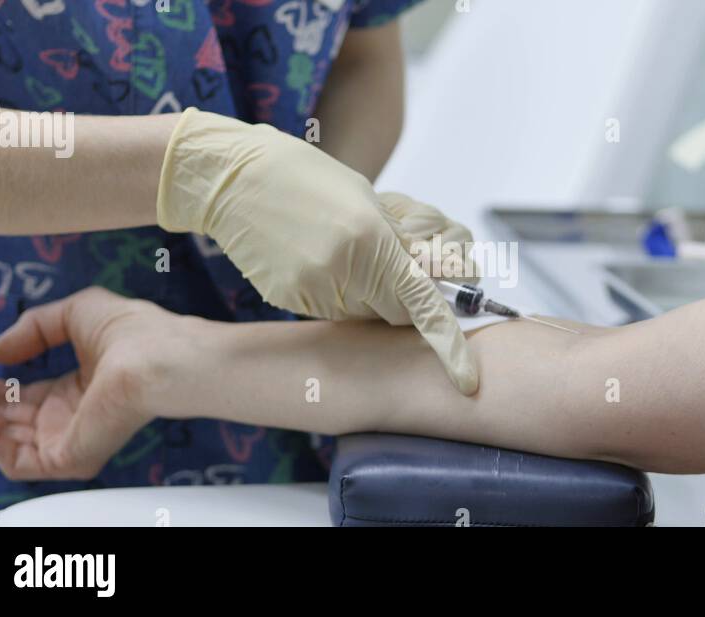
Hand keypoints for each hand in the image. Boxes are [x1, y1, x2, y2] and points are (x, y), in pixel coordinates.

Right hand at [0, 288, 181, 480]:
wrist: (155, 354)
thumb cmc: (129, 330)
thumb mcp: (72, 314)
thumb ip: (32, 329)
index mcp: (77, 391)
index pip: (21, 399)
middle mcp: (72, 419)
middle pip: (8, 421)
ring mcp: (71, 441)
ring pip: (5, 443)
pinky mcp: (71, 457)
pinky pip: (16, 461)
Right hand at [156, 109, 477, 394]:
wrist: (237, 178)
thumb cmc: (309, 178)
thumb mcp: (370, 201)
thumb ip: (404, 244)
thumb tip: (436, 278)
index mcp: (371, 240)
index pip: (422, 304)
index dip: (449, 344)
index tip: (467, 378)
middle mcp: (343, 271)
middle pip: (395, 314)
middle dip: (403, 298)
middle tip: (389, 262)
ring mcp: (311, 290)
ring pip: (362, 315)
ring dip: (366, 293)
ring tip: (339, 248)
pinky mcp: (288, 300)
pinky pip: (330, 311)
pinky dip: (335, 292)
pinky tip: (315, 259)